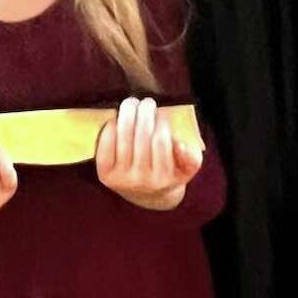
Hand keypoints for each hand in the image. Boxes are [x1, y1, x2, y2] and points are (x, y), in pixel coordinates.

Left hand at [95, 96, 202, 211]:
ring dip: (127, 115)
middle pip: (141, 137)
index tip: (162, 111)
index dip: (161, 121)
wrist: (145, 195)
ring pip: (123, 138)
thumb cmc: (168, 172)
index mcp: (165, 178)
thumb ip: (192, 157)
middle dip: (144, 113)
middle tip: (147, 102)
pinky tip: (115, 119)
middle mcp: (142, 181)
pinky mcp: (105, 175)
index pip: (161, 142)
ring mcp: (122, 179)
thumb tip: (181, 144)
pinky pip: (105, 148)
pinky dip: (109, 130)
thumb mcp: (186, 168)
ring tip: (132, 103)